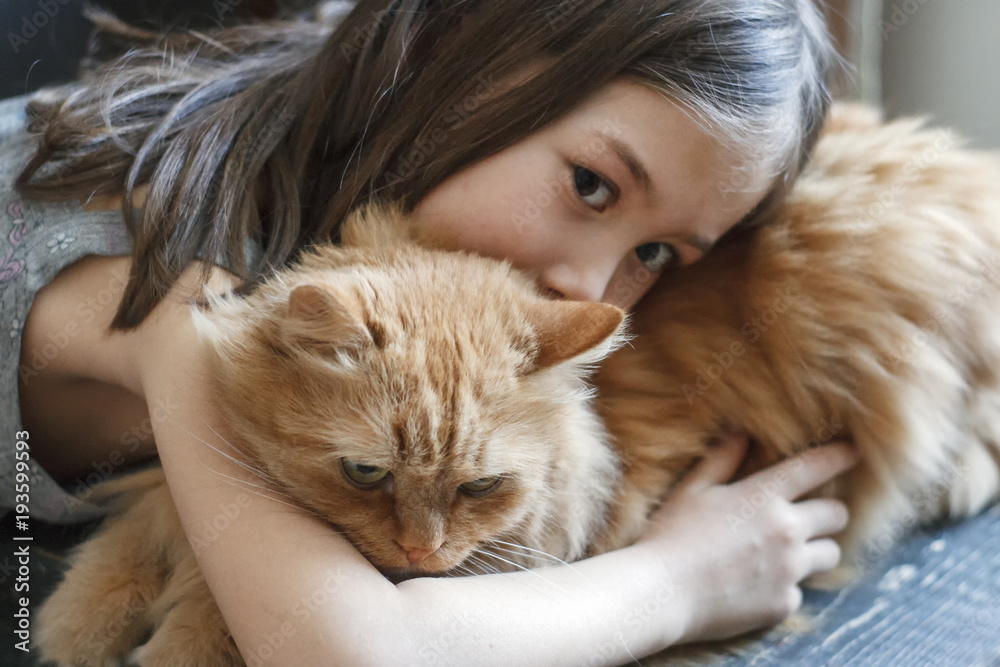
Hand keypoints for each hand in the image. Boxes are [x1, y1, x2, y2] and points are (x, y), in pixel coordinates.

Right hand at [636, 432, 858, 643]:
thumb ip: (722, 459)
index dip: (841, 455)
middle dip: (829, 512)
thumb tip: (741, 431)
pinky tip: (754, 584)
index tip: (854, 451)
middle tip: (809, 515)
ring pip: (829, 554)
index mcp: (764, 496)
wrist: (661, 593)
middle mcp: (787, 531)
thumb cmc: (671, 535)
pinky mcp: (784, 603)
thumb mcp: (692, 489)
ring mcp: (789, 570)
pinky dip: (784, 585)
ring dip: (815, 549)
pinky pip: (800, 590)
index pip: (816, 467)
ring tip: (786, 552)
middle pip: (837, 515)